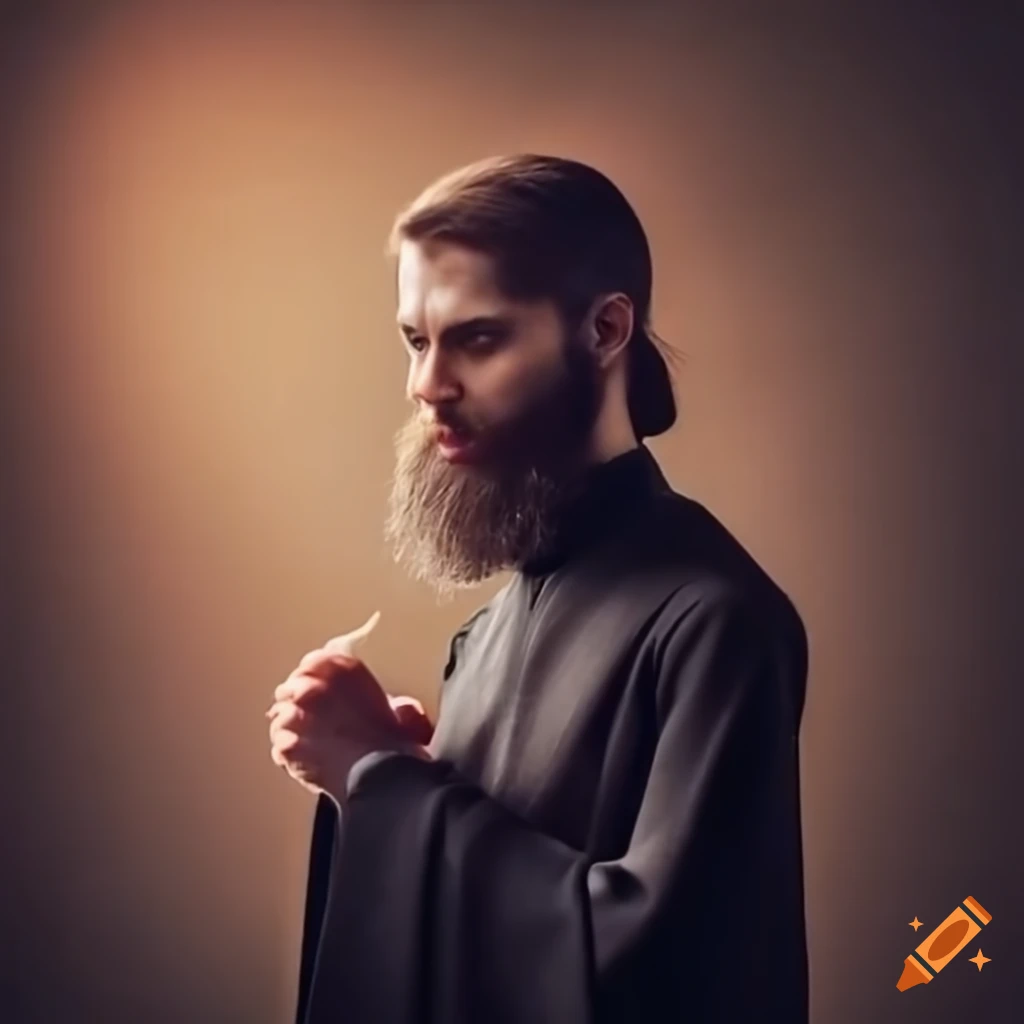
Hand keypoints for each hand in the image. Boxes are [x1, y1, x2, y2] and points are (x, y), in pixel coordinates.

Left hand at [266, 637, 430, 804]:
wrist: (382, 774)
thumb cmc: (394, 743)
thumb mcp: (399, 708)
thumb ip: (387, 699)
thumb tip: (396, 707)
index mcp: (342, 668)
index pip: (313, 662)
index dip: (313, 677)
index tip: (316, 688)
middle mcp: (314, 685)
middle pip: (290, 688)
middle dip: (296, 702)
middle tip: (310, 717)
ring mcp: (296, 715)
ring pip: (280, 718)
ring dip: (291, 729)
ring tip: (309, 743)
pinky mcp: (287, 743)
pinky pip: (279, 746)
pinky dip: (289, 754)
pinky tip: (305, 761)